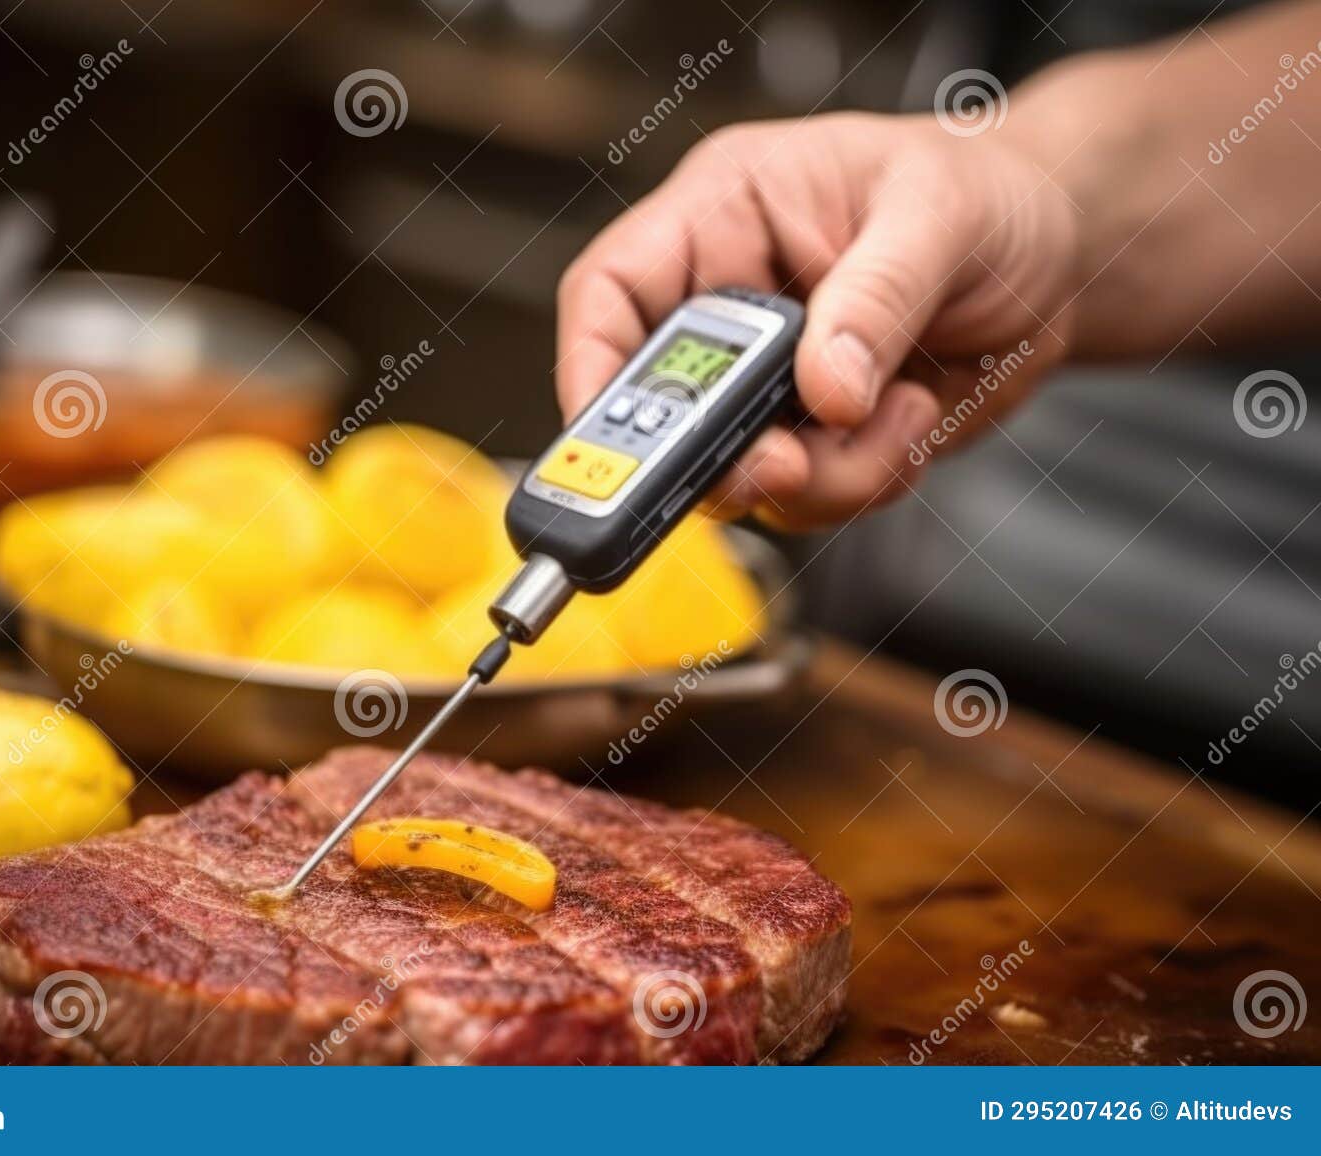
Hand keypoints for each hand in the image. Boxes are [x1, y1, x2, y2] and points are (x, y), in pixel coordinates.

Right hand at [556, 113, 1080, 529]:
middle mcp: (730, 305)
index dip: (590, 371)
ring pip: (741, 474)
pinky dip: (863, 482)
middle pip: (663, 410)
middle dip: (726, 454)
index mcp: (725, 216)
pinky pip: (807, 498)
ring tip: (903, 411)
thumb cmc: (988, 195)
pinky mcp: (814, 435)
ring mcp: (769, 381)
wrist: (1061, 259)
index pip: (612, 293)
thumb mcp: (940, 216)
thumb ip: (877, 298)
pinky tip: (913, 421)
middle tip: (787, 464)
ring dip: (824, 476)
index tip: (610, 443)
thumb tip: (826, 390)